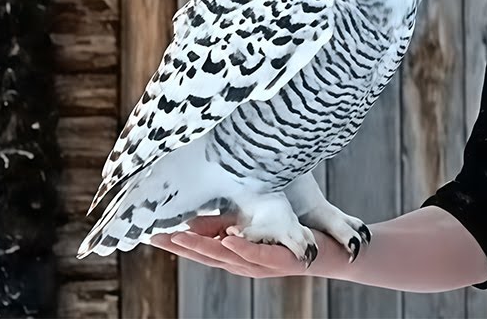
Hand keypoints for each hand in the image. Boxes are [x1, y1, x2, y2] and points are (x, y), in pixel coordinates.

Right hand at [148, 214, 315, 278]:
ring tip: (181, 236)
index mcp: (237, 256)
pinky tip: (227, 239)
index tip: (152, 236)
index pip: (201, 250)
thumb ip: (222, 226)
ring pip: (230, 257)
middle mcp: (247, 264)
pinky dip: (243, 246)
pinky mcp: (284, 260)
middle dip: (182, 248)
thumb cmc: (291, 238)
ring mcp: (265, 265)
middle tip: (157, 238)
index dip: (177, 244)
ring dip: (205, 247)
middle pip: (209, 257)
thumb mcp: (251, 228)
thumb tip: (190, 222)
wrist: (334, 251)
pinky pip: (260, 253)